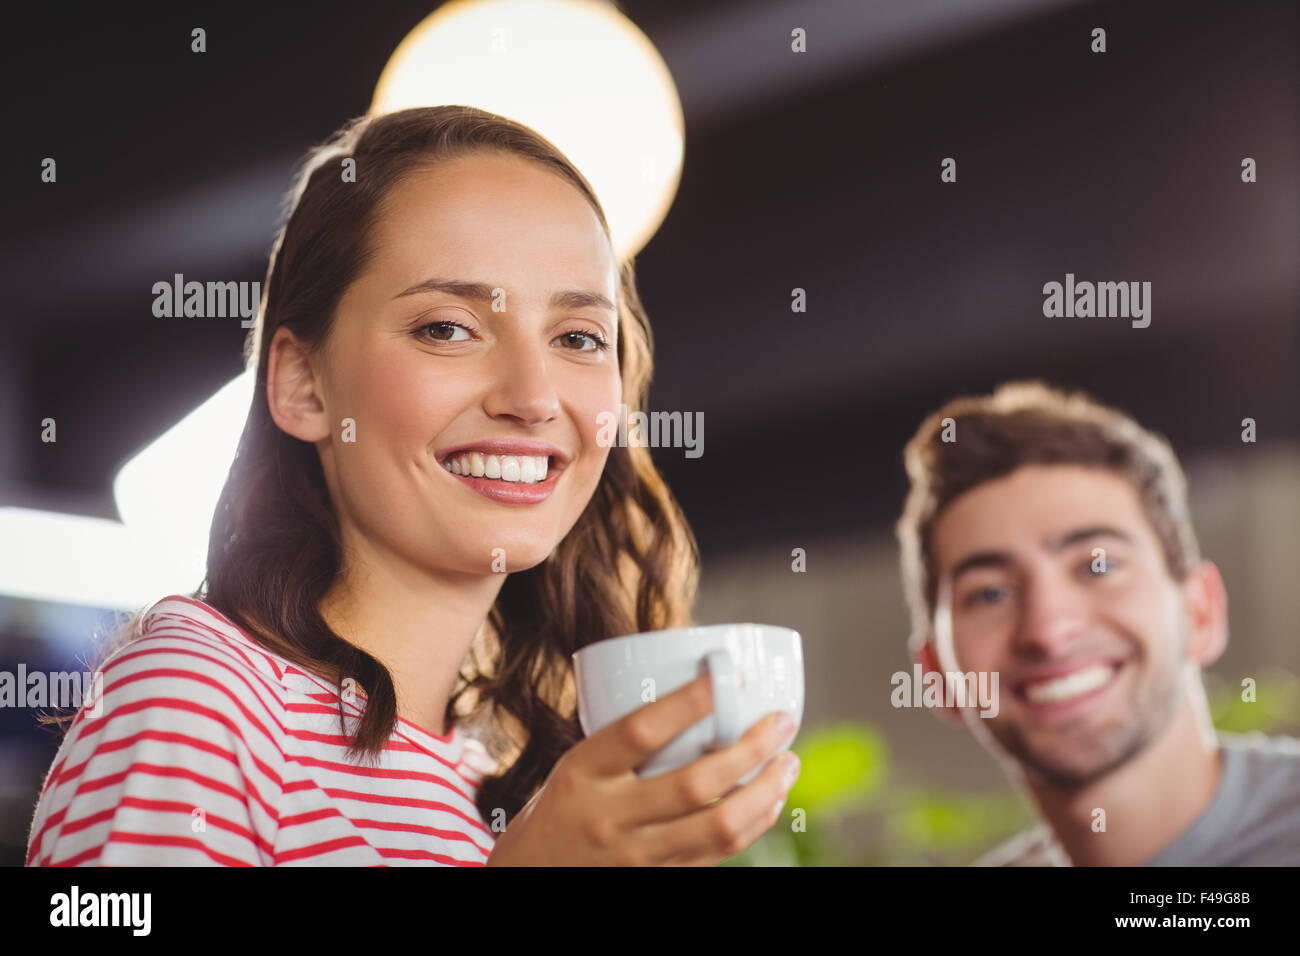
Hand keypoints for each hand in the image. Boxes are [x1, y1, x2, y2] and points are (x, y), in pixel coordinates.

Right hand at [485, 671, 799, 865]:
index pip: (641, 731)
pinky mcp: (656, 881)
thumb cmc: (558, 811)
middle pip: (694, 783)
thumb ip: (624, 742)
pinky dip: (752, 825)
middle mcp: (609, 816)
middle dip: (750, 750)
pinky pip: (717, 855)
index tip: (724, 677)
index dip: (687, 703)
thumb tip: (697, 694)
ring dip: (765, 792)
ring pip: (717, 826)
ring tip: (789, 763)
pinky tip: (768, 802)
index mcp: (583, 772)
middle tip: (782, 723)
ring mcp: (634, 856)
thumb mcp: (575, 766)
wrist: (528, 879)